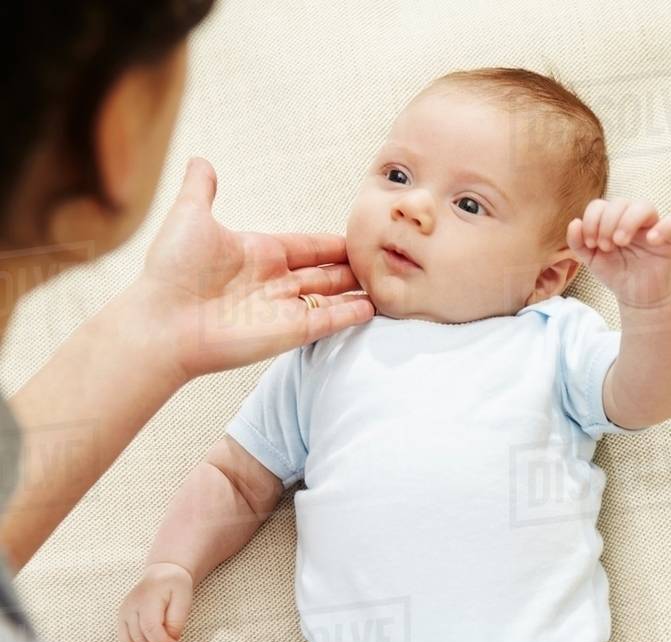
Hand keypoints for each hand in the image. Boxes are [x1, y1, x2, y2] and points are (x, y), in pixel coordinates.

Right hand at [118, 562, 193, 641]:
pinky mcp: (122, 619)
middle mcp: (131, 606)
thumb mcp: (184, 600)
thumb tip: (170, 641)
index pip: (150, 628)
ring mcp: (123, 613)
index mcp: (147, 598)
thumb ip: (177, 621)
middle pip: (140, 638)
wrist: (161, 575)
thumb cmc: (174, 587)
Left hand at [127, 157, 374, 384]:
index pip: (306, 246)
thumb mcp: (190, 216)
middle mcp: (275, 282)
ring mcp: (283, 309)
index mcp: (259, 253)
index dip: (330, 243)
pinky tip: (372, 307)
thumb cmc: (172, 271)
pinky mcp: (289, 332)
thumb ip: (201, 189)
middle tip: (380, 261)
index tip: (356, 237)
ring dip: (356, 291)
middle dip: (351, 268)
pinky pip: (328, 321)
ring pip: (331, 297)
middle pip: (324, 273)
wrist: (164, 322)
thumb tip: (201, 162)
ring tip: (386, 284)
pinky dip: (350, 315)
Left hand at [566, 199, 670, 307]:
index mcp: (612, 220)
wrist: (636, 296)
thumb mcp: (591, 260)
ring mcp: (652, 226)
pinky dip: (662, 228)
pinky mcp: (669, 238)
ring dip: (628, 222)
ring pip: (644, 206)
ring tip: (620, 243)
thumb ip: (578, 243)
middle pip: (620, 202)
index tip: (591, 244)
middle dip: (607, 223)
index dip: (591, 220)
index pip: (600, 205)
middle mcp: (632, 219)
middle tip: (606, 246)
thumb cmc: (615, 272)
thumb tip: (574, 222)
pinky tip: (650, 241)